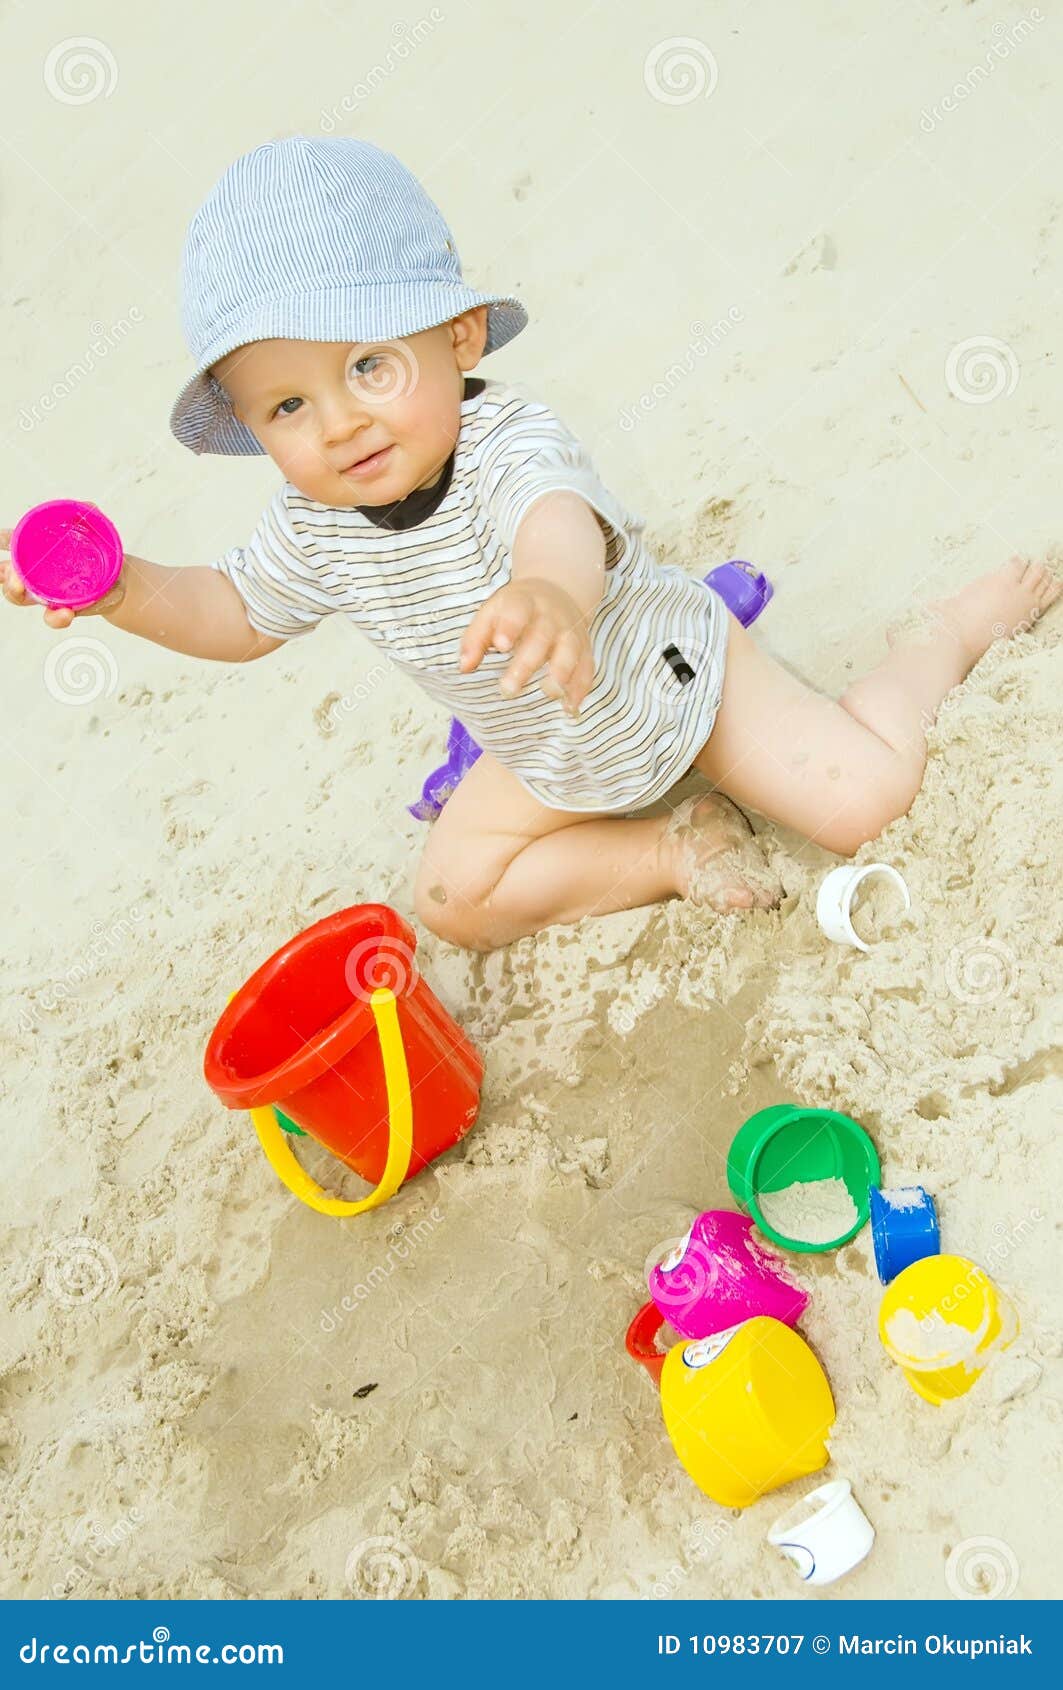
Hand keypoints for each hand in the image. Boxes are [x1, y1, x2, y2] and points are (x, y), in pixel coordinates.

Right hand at [0, 526, 125, 627]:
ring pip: (19, 597)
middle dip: (4, 574)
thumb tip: (88, 506)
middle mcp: (34, 572)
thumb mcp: (94, 531)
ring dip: (15, 593)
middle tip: (11, 574)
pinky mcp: (60, 608)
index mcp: (37, 550)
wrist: (117, 581)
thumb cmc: (97, 553)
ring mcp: (45, 592)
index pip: (11, 542)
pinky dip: (56, 618)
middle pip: (6, 574)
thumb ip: (89, 516)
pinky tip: (65, 614)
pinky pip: (52, 617)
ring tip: (21, 589)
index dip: (1, 540)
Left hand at [458, 577, 595, 715]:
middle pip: (542, 637)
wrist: (556, 591)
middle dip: (527, 663)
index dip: (510, 626)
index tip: (500, 645)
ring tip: (550, 694)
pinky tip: (570, 706)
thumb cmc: (515, 610)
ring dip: (562, 673)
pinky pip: (587, 667)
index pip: (517, 610)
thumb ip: (475, 639)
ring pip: (570, 650)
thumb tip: (464, 667)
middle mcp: (551, 616)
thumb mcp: (491, 613)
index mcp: (524, 602)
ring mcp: (570, 631)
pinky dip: (581, 687)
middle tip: (508, 690)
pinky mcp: (585, 648)